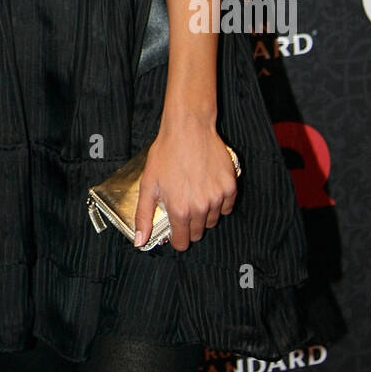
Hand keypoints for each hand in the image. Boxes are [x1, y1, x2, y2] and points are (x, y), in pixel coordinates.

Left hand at [133, 121, 237, 251]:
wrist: (188, 129)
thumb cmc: (166, 153)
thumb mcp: (148, 184)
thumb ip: (144, 216)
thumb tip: (140, 241)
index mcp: (179, 210)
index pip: (182, 242)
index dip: (177, 237)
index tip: (175, 229)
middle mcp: (200, 207)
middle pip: (198, 233)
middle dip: (189, 225)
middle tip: (183, 205)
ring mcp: (217, 197)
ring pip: (212, 220)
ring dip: (204, 213)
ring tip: (194, 192)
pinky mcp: (229, 187)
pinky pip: (227, 206)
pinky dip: (219, 202)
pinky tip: (207, 187)